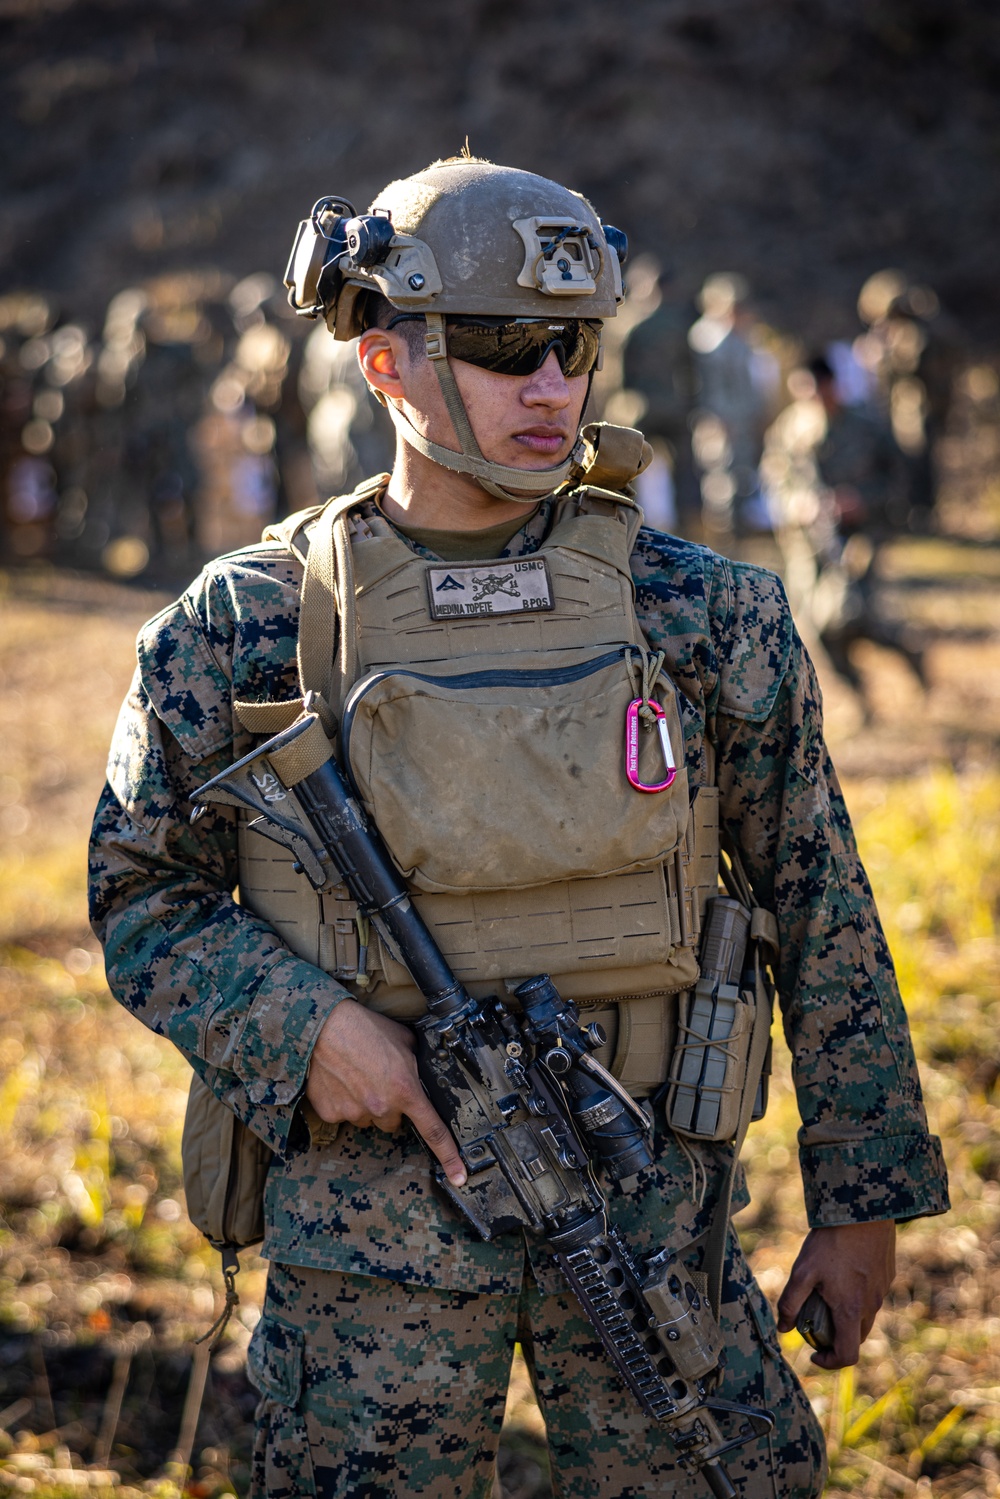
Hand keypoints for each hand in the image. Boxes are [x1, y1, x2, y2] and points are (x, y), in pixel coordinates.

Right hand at [306, 999, 466, 1187]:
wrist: (323, 1026)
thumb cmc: (364, 1028)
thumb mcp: (404, 1041)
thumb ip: (415, 1064)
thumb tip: (421, 1074)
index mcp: (405, 1090)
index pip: (433, 1131)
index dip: (448, 1156)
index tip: (459, 1176)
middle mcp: (382, 1107)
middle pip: (393, 1122)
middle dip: (390, 1106)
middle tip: (379, 1080)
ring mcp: (354, 1113)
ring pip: (368, 1119)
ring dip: (366, 1104)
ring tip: (357, 1074)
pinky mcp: (331, 1114)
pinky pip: (343, 1115)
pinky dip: (343, 1102)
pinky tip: (340, 1079)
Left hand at [776, 1220, 895, 1368]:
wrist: (862, 1211)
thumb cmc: (831, 1242)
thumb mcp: (803, 1271)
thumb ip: (791, 1302)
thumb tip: (783, 1328)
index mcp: (850, 1311)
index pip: (847, 1355)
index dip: (830, 1362)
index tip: (814, 1353)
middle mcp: (871, 1306)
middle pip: (856, 1337)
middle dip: (836, 1338)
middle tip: (816, 1321)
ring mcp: (882, 1291)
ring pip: (865, 1316)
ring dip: (847, 1316)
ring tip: (827, 1292)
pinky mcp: (887, 1275)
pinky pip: (873, 1295)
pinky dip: (858, 1296)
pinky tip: (843, 1272)